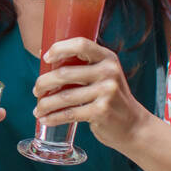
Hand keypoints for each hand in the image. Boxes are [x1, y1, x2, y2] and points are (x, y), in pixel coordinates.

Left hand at [31, 38, 150, 151]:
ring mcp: (107, 92)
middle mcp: (109, 72)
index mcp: (107, 58)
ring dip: (44, 104)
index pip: (80, 44)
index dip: (59, 48)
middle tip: (36, 90)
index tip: (45, 58)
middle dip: (43, 83)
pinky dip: (52, 118)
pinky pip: (69, 113)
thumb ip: (80, 65)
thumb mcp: (103, 75)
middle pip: (64, 73)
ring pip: (63, 97)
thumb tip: (42, 54)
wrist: (134, 125)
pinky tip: (44, 119)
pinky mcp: (101, 111)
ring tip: (38, 108)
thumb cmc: (111, 98)